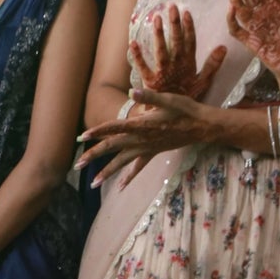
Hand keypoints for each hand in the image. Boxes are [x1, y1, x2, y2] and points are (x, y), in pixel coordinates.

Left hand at [79, 88, 214, 187]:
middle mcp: (141, 139)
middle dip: (93, 156)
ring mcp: (146, 148)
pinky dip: (128, 177)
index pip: (114, 127)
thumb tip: (132, 91)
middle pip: (112, 148)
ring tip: (93, 184)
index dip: (97, 131)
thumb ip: (149, 96)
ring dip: (107, 173)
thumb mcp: (169, 99)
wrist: (203, 126)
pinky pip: (138, 168)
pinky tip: (119, 188)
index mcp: (141, 125)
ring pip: (122, 163)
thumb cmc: (186, 110)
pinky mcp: (153, 153)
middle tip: (77, 165)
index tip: (81, 136)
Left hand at [127, 2, 225, 100]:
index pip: (190, 42)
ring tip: (156, 18)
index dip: (189, 28)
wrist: (171, 115)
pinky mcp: (150, 81)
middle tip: (172, 7)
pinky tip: (133, 43)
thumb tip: (223, 47)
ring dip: (159, 34)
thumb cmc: (186, 97)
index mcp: (189, 65)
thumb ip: (212, 65)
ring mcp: (163, 73)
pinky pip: (143, 67)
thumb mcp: (203, 82)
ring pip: (161, 50)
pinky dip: (138, 56)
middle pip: (176, 42)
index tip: (187, 12)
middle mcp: (176, 66)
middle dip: (174, 25)